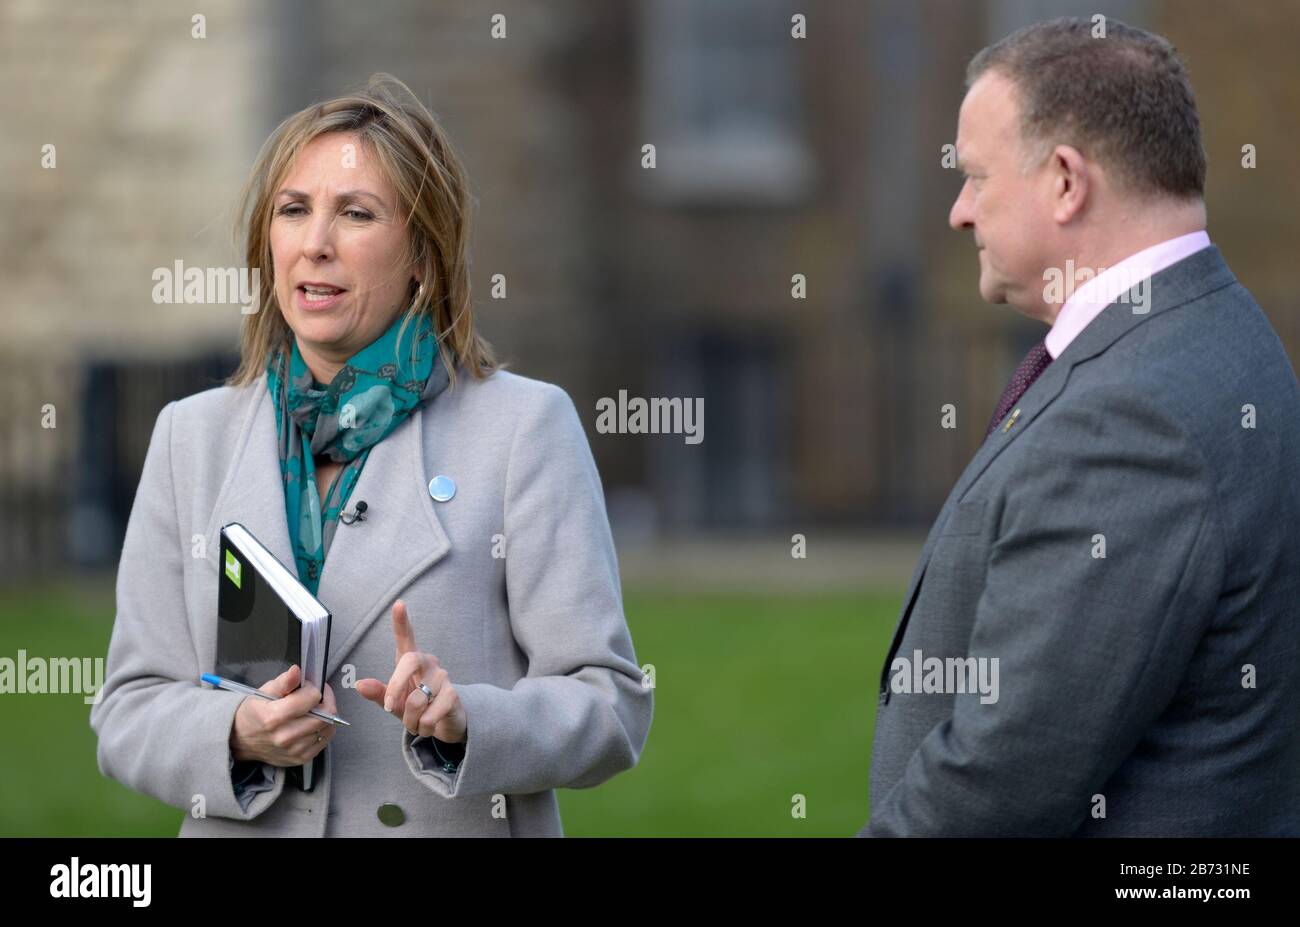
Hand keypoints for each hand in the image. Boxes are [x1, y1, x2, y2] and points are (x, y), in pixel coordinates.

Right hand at [229, 664, 337, 766]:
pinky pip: (325, 740)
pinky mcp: (301, 758)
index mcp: (274, 717)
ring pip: (327, 728)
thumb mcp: (265, 691)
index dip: (315, 688)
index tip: (310, 686)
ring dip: (326, 715)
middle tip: (317, 696)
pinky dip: (324, 729)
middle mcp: (285, 736)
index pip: (312, 698)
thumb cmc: (256, 712)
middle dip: (325, 700)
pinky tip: (314, 722)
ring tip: (315, 709)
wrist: (242, 739)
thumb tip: (296, 671)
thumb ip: (284, 682)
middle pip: (324, 715)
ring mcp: (294, 750)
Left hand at [357, 599, 466, 742]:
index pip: (406, 637)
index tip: (399, 604)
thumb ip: (378, 693)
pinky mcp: (453, 694)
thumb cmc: (416, 708)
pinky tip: (428, 725)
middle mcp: (428, 663)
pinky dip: (423, 726)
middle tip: (390, 708)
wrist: (443, 725)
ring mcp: (442, 677)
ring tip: (416, 722)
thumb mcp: (394, 703)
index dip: (401, 621)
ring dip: (410, 720)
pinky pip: (429, 714)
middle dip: (394, 688)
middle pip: (408, 662)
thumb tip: (359, 684)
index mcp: (410, 660)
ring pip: (415, 699)